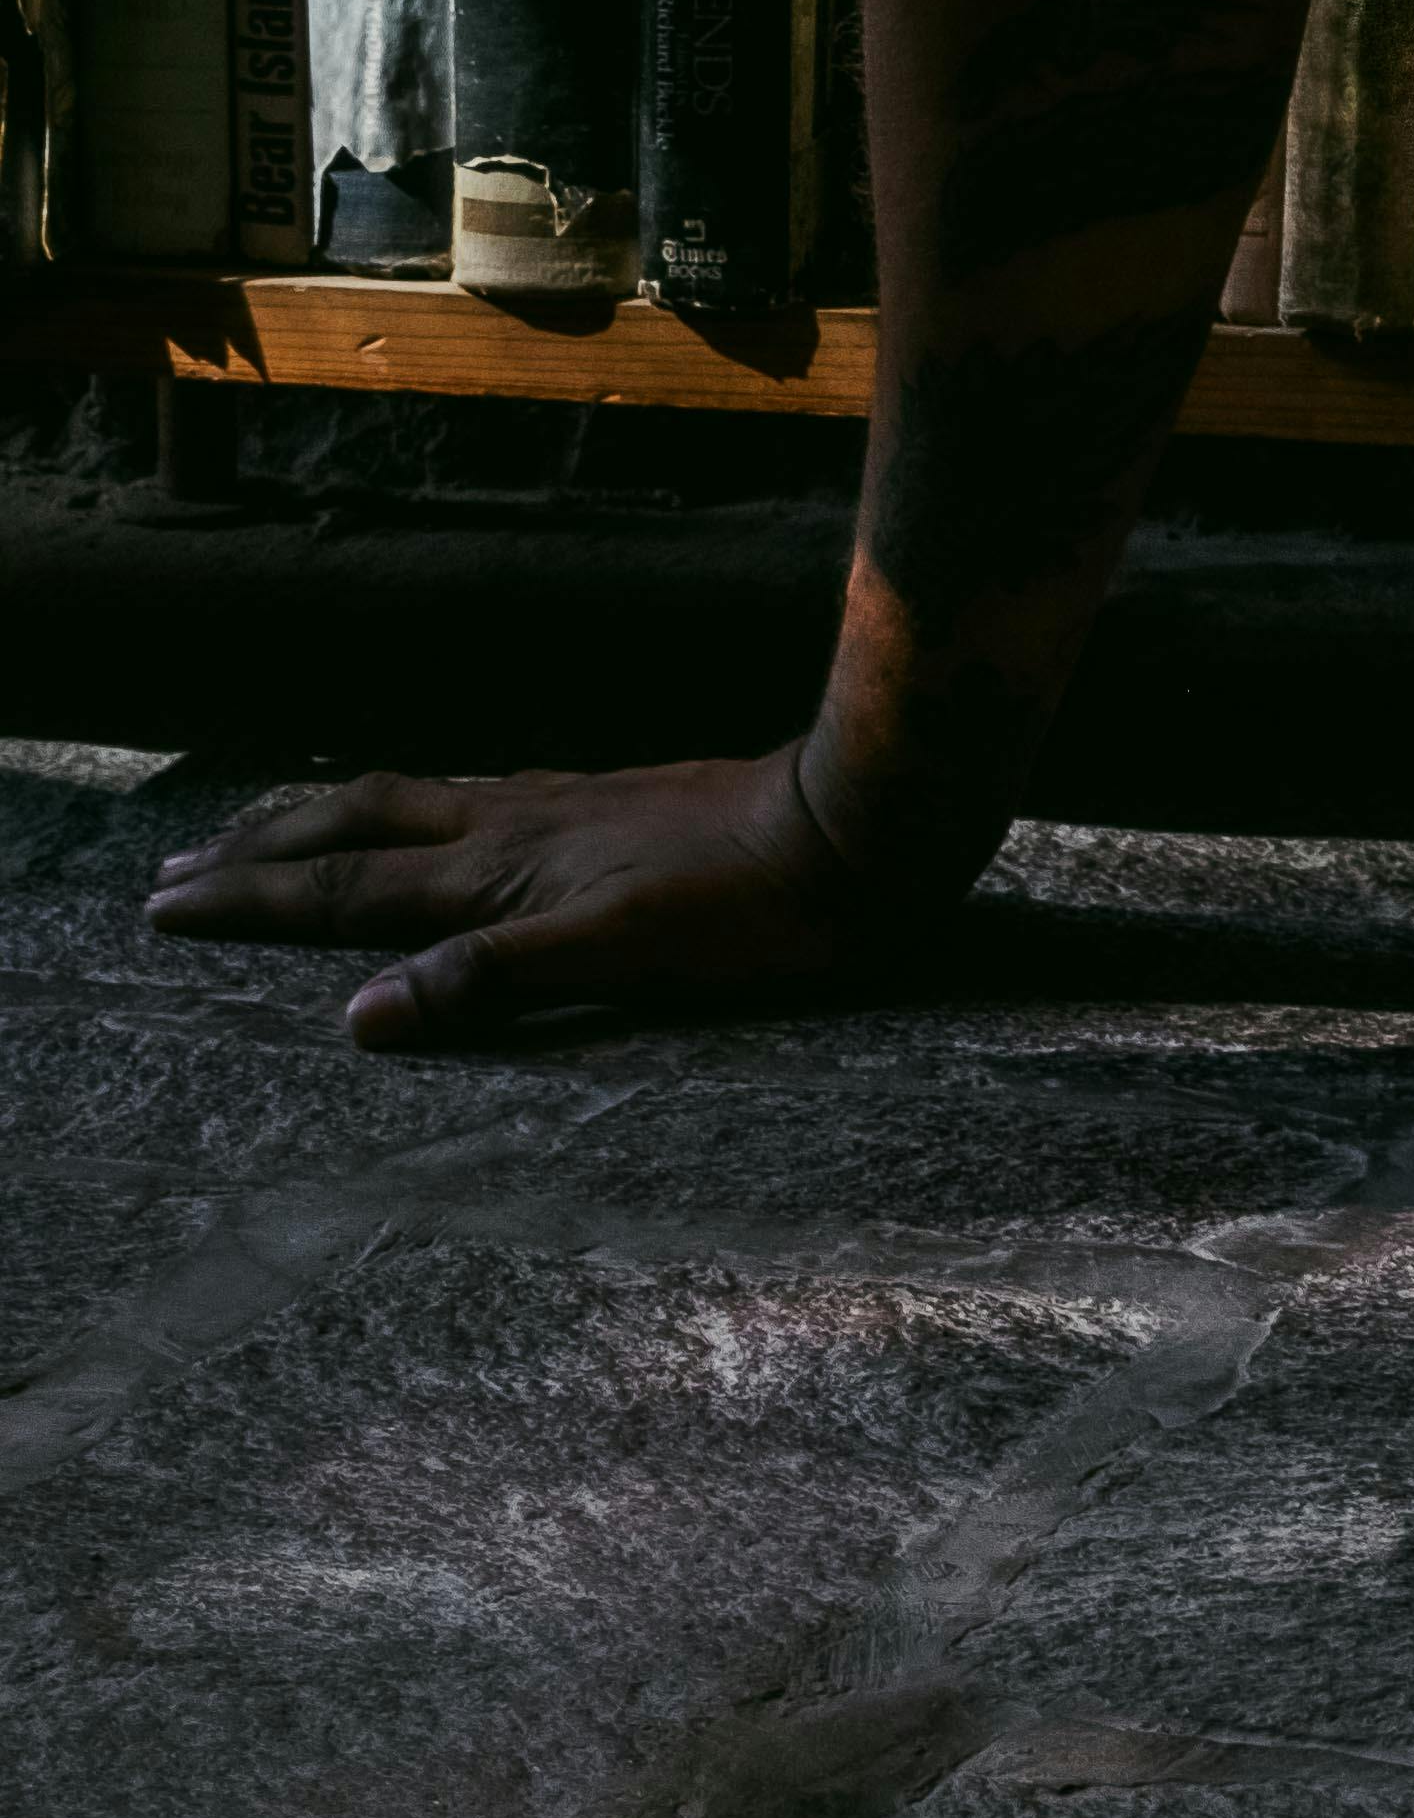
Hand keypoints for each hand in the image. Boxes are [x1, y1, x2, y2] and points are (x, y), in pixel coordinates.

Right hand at [144, 742, 884, 1050]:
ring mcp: (555, 806)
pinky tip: (426, 819)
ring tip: (269, 824)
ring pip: (407, 801)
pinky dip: (405, 810)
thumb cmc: (746, 911)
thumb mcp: (617, 960)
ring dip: (322, 817)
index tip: (162, 903)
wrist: (847, 828)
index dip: (249, 898)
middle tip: (174, 860)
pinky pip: (464, 799)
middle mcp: (514, 824)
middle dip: (259, 845)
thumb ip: (488, 981)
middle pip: (355, 823)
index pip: (344, 887)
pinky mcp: (597, 803)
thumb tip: (356, 1018)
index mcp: (502, 868)